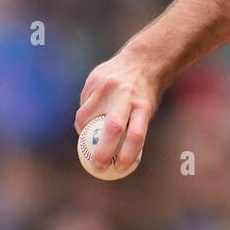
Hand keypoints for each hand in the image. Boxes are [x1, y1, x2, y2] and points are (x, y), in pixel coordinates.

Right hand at [74, 46, 166, 176]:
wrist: (142, 60)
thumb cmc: (145, 93)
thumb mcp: (146, 110)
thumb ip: (132, 129)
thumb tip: (116, 158)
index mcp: (143, 105)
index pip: (136, 135)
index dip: (128, 155)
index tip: (120, 169)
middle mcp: (125, 96)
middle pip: (111, 128)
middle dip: (102, 152)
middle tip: (97, 166)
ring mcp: (106, 87)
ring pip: (86, 118)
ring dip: (85, 133)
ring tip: (90, 137)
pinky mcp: (93, 81)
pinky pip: (83, 106)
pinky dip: (84, 115)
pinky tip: (92, 113)